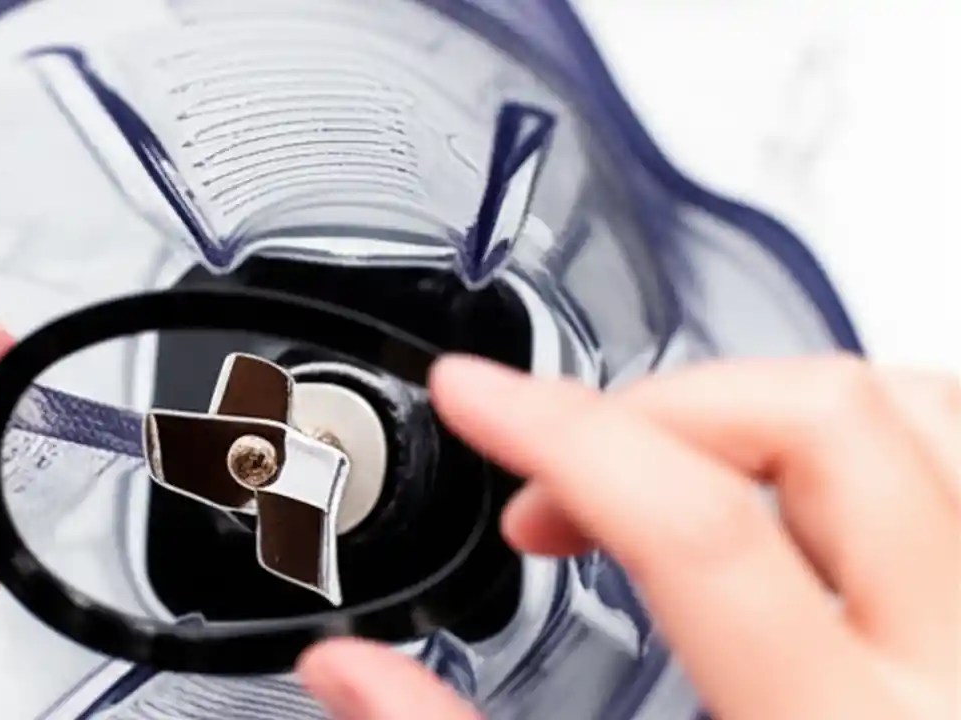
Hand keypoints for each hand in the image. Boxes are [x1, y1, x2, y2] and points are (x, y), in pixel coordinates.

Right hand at [299, 355, 959, 718]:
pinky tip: (785, 485)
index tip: (474, 397)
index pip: (695, 528)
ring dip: (768, 405)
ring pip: (919, 408)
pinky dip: (864, 426)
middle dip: (655, 411)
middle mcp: (960, 677)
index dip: (559, 432)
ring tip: (670, 466)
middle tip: (561, 488)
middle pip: (824, 426)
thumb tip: (350, 676)